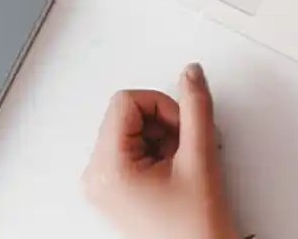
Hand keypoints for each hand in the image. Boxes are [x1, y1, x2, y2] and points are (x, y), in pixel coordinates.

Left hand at [83, 64, 239, 238]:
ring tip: (183, 166)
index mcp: (107, 168)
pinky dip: (158, 154)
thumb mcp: (201, 158)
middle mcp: (96, 177)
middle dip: (165, 124)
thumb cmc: (195, 229)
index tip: (183, 126)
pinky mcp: (114, 193)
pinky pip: (132, 152)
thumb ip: (197, 107)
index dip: (162, 105)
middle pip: (126, 116)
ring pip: (132, 132)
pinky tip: (175, 174)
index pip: (126, 102)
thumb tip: (191, 74)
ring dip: (164, 139)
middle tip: (187, 150)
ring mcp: (103, 187)